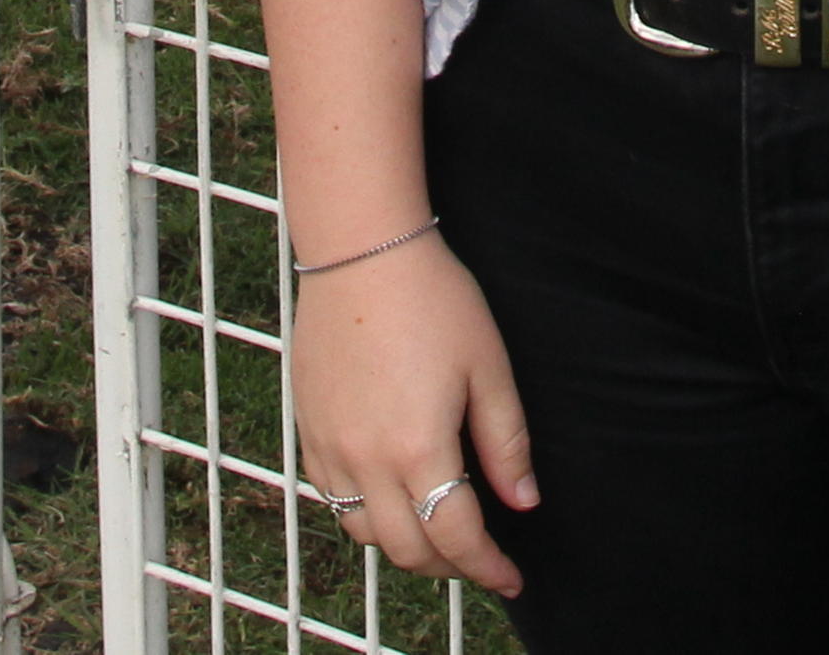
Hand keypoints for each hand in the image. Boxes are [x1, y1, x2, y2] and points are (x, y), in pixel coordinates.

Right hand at [290, 230, 537, 595]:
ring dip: (403, 544)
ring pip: (363, 532)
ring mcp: (329, 445)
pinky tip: (389, 495)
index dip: (488, 569)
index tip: (510, 579)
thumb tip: (522, 500)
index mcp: (418, 448)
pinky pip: (331, 497)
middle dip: (449, 567)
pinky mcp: (306, 428)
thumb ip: (506, 442)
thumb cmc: (433, 298)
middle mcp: (366, 459)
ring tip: (437, 531)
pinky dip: (363, 514)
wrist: (361, 250)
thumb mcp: (489, 368)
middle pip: (407, 550)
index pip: (456, 538)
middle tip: (480, 559)